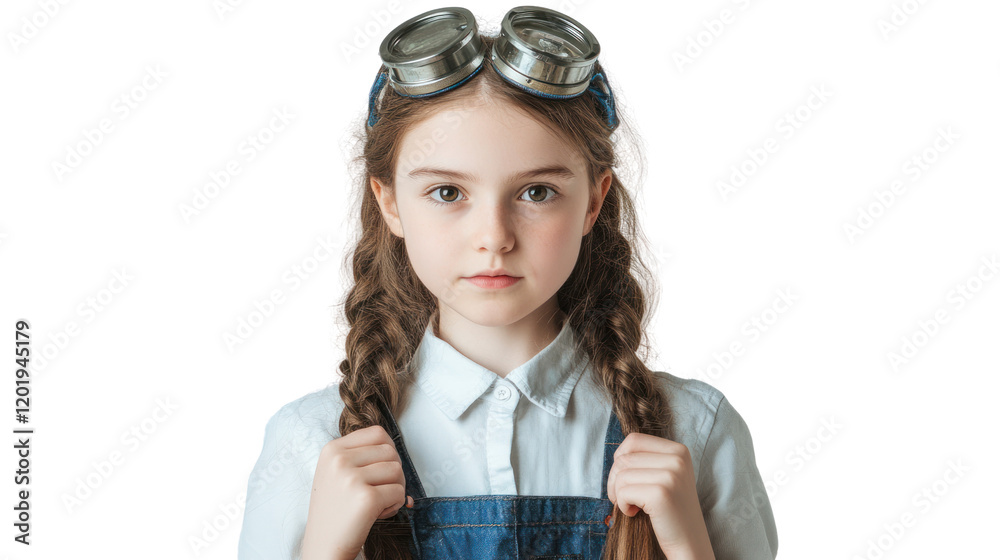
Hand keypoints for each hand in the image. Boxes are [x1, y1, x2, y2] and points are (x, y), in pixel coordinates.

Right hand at [300, 425, 413, 559]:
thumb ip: (359, 454)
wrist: (323, 546)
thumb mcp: (336, 472)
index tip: (380, 469)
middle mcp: (339, 460)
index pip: (377, 433)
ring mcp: (351, 478)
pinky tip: (378, 514)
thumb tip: (393, 447)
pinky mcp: (366, 498)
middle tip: (381, 490)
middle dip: (393, 472)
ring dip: (395, 489)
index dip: (387, 451)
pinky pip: (399, 492)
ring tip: (378, 503)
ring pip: (397, 470)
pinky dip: (395, 505)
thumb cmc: (335, 511)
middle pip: (390, 451)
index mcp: (332, 450)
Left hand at [606, 432, 713, 557]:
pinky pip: (623, 491)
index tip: (625, 479)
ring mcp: (671, 475)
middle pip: (624, 458)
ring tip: (633, 505)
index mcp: (679, 450)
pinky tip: (635, 513)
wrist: (689, 542)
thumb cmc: (669, 510)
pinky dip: (622, 505)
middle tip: (625, 498)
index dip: (620, 459)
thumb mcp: (665, 476)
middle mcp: (678, 459)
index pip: (634, 440)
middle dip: (615, 480)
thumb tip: (617, 454)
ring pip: (621, 474)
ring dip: (619, 494)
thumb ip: (647, 459)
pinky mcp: (661, 493)